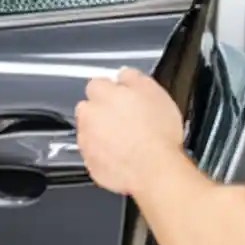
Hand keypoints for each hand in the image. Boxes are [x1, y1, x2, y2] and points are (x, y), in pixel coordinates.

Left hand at [75, 67, 184, 196]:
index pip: (97, 84)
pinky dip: (105, 156)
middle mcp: (88, 117)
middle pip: (89, 108)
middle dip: (103, 112)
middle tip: (126, 119)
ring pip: (90, 133)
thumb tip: (124, 74)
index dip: (112, 91)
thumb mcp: (154, 90)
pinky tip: (125, 156)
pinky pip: (95, 156)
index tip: (122, 98)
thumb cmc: (157, 133)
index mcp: (102, 95)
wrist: (155, 170)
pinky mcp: (91, 165)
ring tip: (128, 140)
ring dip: (102, 134)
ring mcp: (87, 143)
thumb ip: (132, 77)